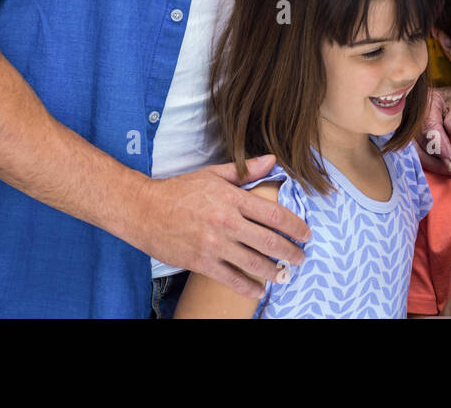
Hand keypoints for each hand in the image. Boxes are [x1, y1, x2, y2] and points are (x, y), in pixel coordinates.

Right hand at [133, 155, 310, 299]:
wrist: (144, 209)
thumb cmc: (179, 190)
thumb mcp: (213, 174)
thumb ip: (245, 170)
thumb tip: (273, 160)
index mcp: (233, 199)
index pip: (274, 215)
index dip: (295, 227)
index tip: (306, 234)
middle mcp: (227, 223)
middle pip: (269, 242)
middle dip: (290, 252)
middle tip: (301, 258)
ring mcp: (214, 244)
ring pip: (254, 263)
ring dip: (274, 272)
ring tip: (285, 275)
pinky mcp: (201, 262)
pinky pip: (231, 278)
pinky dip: (248, 286)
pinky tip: (259, 289)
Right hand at [417, 85, 450, 176]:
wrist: (441, 101)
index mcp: (425, 108)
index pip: (430, 130)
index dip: (441, 148)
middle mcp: (411, 122)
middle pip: (422, 147)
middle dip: (441, 162)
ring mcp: (407, 133)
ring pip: (417, 155)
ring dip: (437, 167)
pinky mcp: (408, 143)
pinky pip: (416, 158)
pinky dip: (431, 166)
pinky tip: (447, 168)